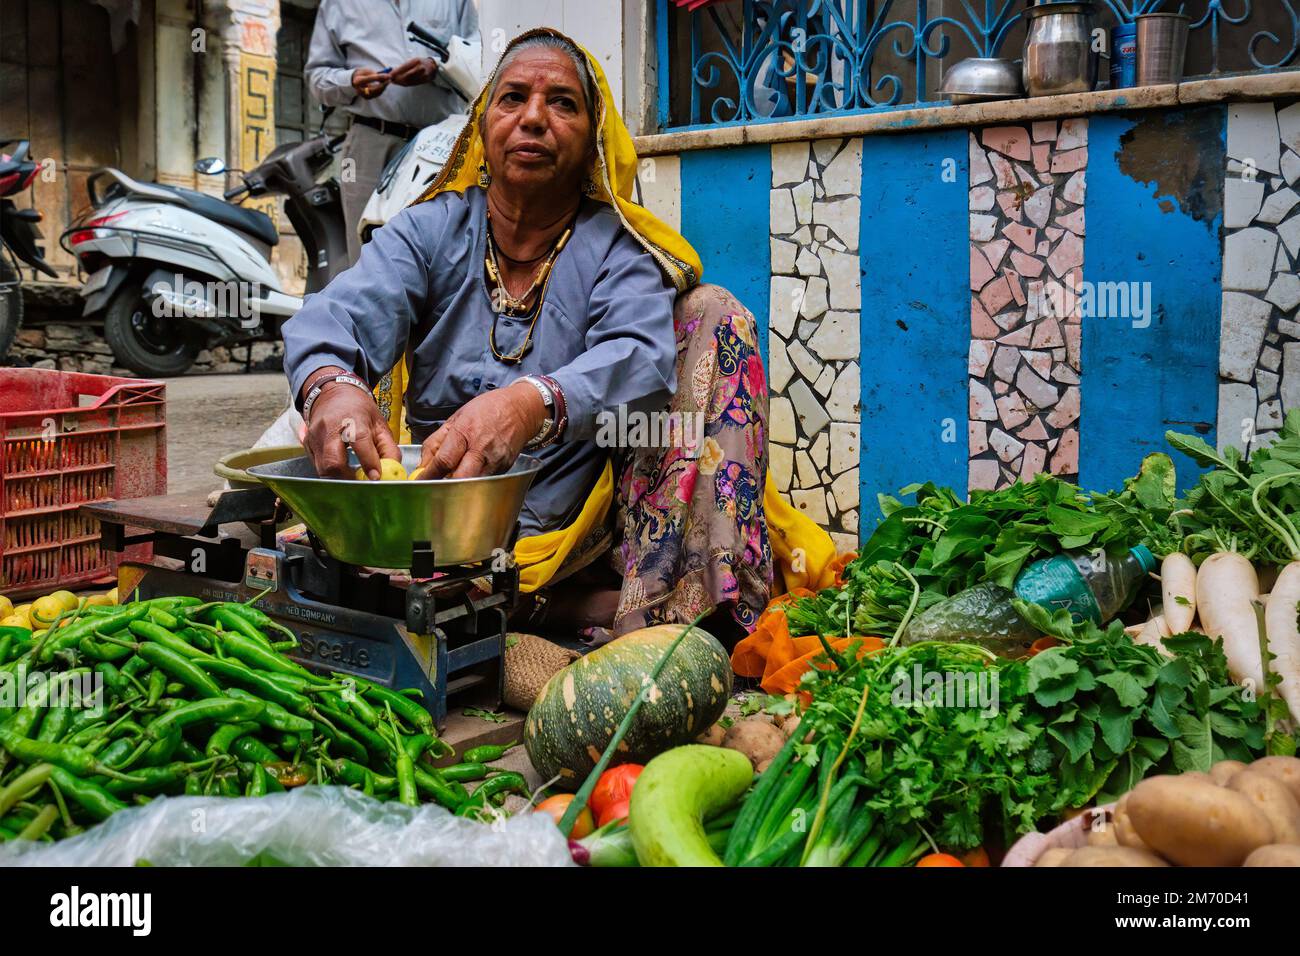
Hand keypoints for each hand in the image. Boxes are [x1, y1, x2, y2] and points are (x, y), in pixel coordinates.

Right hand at [304, 379, 399, 479]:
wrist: (333, 393)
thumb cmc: (359, 410)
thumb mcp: (379, 424)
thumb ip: (388, 448)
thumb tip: (393, 469)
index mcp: (352, 419)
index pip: (359, 442)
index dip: (368, 462)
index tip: (376, 477)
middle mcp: (329, 428)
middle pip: (333, 462)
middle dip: (347, 479)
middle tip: (361, 484)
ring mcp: (314, 437)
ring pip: (322, 468)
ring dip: (338, 479)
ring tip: (352, 478)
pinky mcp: (306, 444)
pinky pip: (316, 465)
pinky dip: (329, 473)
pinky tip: (340, 470)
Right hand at [351, 68, 389, 98]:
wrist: (354, 82)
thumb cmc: (361, 74)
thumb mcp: (366, 71)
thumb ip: (374, 73)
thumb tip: (384, 76)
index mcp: (357, 81)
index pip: (370, 79)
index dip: (380, 77)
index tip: (388, 75)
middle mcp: (360, 90)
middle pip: (375, 88)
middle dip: (384, 84)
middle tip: (390, 78)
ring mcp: (364, 95)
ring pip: (377, 92)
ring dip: (384, 86)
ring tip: (388, 80)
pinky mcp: (368, 98)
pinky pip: (377, 94)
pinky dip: (382, 89)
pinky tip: (385, 84)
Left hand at [388, 57, 438, 86]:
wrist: (432, 66)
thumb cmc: (420, 62)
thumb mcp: (412, 60)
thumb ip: (404, 66)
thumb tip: (393, 71)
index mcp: (416, 61)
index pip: (404, 68)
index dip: (396, 72)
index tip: (390, 74)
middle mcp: (420, 68)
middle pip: (406, 76)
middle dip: (398, 78)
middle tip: (392, 80)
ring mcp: (422, 75)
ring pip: (409, 81)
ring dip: (401, 82)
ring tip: (395, 82)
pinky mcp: (423, 80)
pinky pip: (412, 83)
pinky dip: (405, 84)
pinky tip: (401, 83)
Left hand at [418, 382, 544, 478]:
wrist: (520, 410)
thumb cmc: (488, 410)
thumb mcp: (456, 418)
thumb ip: (437, 442)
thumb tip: (423, 464)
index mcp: (466, 432)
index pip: (444, 460)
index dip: (429, 474)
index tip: (419, 481)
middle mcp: (482, 449)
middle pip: (460, 478)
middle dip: (445, 484)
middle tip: (435, 483)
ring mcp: (495, 460)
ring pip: (472, 483)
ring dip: (460, 483)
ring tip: (454, 474)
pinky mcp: (504, 468)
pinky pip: (484, 480)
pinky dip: (474, 478)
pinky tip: (473, 468)